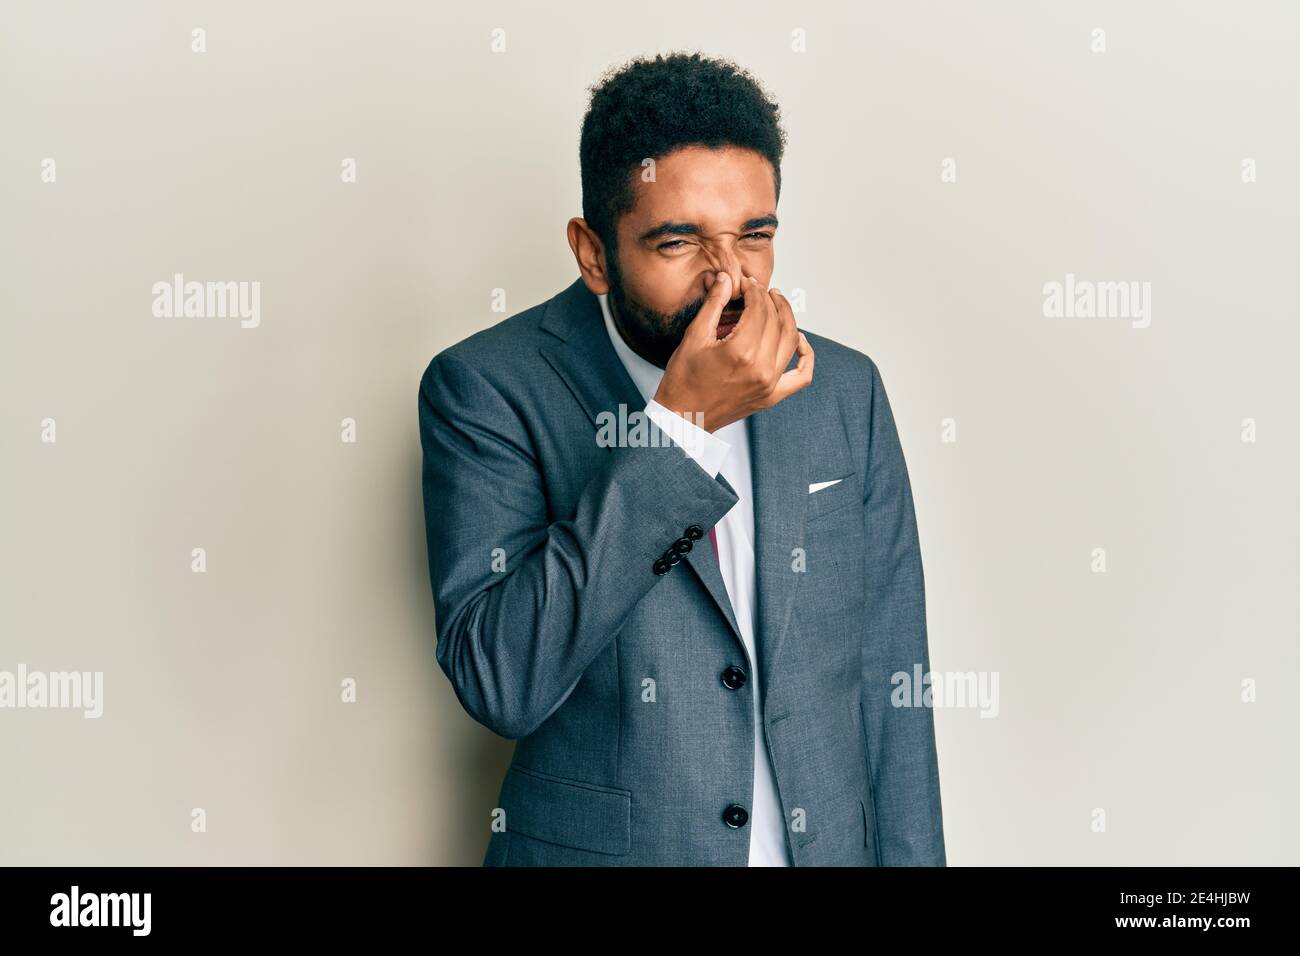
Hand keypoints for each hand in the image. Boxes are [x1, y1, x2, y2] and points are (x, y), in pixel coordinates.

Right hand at [653, 272, 813, 431]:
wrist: (683, 418)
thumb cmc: (683, 381)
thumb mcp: (694, 337)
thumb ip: (714, 305)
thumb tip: (726, 279)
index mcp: (741, 352)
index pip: (759, 309)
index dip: (754, 290)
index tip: (746, 284)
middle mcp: (761, 368)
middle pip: (777, 322)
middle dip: (769, 300)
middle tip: (759, 290)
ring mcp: (769, 384)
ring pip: (791, 341)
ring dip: (788, 318)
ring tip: (777, 305)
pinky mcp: (771, 396)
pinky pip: (801, 376)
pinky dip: (806, 356)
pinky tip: (800, 341)